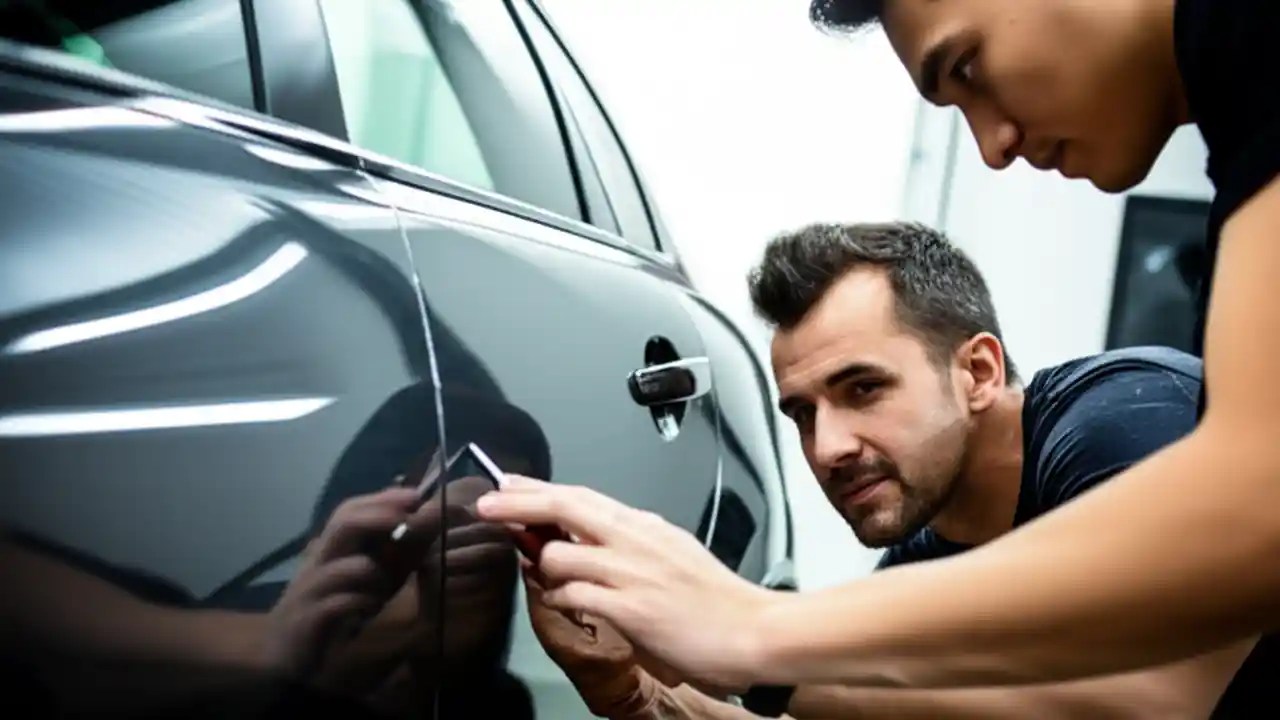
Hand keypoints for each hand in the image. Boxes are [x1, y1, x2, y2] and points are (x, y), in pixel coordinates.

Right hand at [263, 486, 435, 678]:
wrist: (285, 649)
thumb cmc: (337, 607)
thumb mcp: (377, 578)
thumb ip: (402, 553)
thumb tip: (433, 521)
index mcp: (334, 547)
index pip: (351, 510)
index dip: (382, 499)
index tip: (415, 495)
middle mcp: (319, 561)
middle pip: (341, 525)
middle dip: (376, 517)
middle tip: (406, 516)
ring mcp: (309, 590)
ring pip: (336, 566)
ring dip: (368, 569)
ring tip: (386, 583)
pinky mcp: (307, 620)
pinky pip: (332, 604)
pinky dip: (356, 603)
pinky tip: (370, 609)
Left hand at [476, 477, 777, 693]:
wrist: (755, 631)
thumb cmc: (718, 601)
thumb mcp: (675, 555)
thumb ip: (633, 545)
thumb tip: (593, 540)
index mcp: (646, 526)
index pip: (582, 495)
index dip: (539, 489)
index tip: (510, 483)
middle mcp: (636, 540)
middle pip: (564, 506)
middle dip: (518, 502)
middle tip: (486, 502)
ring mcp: (632, 572)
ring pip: (562, 553)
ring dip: (541, 564)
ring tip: (537, 572)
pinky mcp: (632, 607)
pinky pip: (575, 596)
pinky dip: (559, 599)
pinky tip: (560, 603)